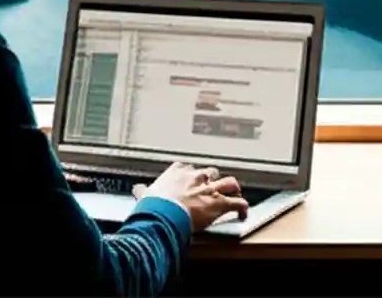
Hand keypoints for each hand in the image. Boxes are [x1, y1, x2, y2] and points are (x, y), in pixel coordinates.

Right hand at [133, 162, 249, 231]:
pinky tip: (244, 213)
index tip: (190, 180)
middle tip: (213, 188)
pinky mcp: (219, 203)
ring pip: (229, 183)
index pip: (188, 168)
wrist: (164, 214)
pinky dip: (243, 208)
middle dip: (213, 180)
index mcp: (178, 173)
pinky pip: (238, 203)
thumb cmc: (154, 205)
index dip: (191, 175)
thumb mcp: (145, 195)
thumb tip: (138, 189)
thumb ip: (143, 191)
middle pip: (210, 173)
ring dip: (232, 189)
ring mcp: (209, 190)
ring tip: (234, 193)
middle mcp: (196, 178)